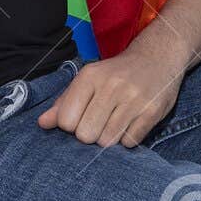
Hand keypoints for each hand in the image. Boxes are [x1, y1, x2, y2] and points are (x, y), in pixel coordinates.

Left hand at [37, 47, 186, 147]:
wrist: (158, 58)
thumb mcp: (89, 79)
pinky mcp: (152, 111)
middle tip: (99, 123)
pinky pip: (130, 142)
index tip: (81, 118)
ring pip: (107, 141)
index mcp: (90, 76)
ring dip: (109, 138)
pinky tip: (130, 123)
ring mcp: (133, 99)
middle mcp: (111, 86)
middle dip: (90, 135)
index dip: (71, 126)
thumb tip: (43, 123)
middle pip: (86, 135)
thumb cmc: (116, 74)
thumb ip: (65, 102)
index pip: (66, 120)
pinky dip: (128, 139)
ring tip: (114, 123)